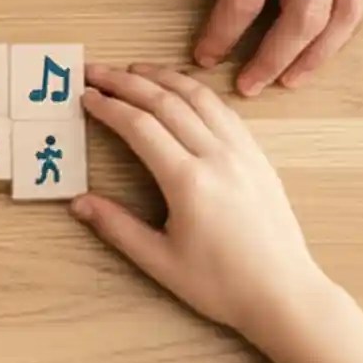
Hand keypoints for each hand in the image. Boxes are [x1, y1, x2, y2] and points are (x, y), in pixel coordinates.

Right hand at [72, 64, 328, 336]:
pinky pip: (224, 110)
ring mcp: (242, 152)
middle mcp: (217, 157)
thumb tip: (78, 202)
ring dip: (163, 76)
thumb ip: (117, 227)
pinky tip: (181, 89)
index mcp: (189, 182)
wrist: (284, 294)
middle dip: (126, 81)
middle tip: (97, 71)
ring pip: (199, 96)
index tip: (85, 96)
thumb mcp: (160, 261)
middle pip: (166, 101)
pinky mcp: (258, 156)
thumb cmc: (222, 285)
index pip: (140, 127)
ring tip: (134, 69)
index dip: (109, 106)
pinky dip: (196, 90)